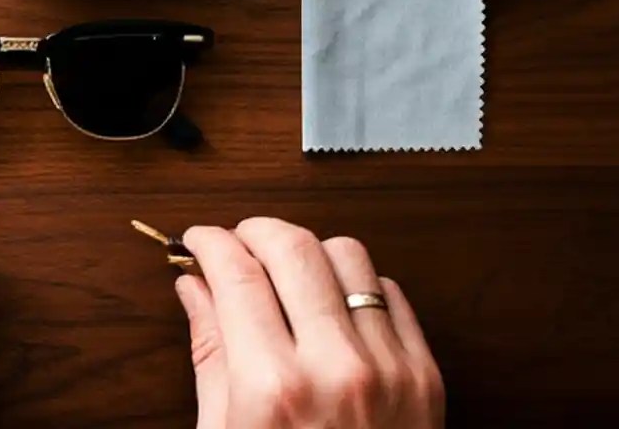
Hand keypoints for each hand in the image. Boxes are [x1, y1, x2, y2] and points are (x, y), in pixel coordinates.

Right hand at [175, 218, 444, 428]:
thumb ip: (209, 350)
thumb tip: (192, 285)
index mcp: (272, 389)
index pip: (236, 271)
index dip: (210, 241)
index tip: (199, 239)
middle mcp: (334, 370)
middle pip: (292, 246)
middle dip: (256, 231)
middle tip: (238, 244)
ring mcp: (388, 370)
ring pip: (348, 255)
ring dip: (309, 253)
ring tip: (287, 277)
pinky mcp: (426, 376)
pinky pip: (391, 292)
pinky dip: (356, 286)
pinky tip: (332, 307)